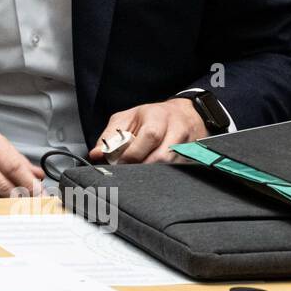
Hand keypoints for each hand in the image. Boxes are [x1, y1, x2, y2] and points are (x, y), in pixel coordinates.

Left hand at [91, 98, 205, 164]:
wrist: (185, 114)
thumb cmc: (153, 116)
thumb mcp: (128, 118)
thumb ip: (110, 136)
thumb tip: (95, 154)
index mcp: (158, 116)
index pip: (150, 136)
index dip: (133, 154)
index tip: (120, 163)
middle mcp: (177, 129)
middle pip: (162, 156)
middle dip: (142, 167)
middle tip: (129, 170)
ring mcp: (189, 144)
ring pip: (172, 168)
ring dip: (153, 174)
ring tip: (141, 170)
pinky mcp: (195, 158)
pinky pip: (179, 172)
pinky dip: (165, 176)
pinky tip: (156, 173)